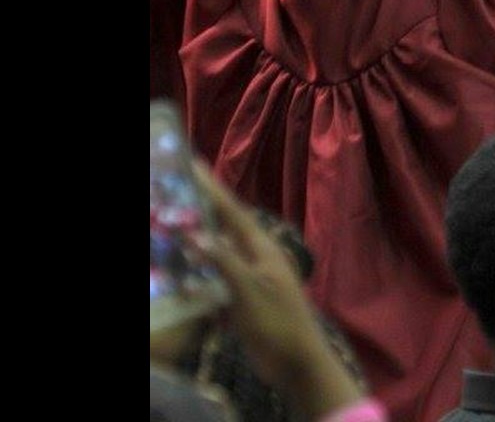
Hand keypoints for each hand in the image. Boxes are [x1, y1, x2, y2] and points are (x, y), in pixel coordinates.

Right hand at [188, 163, 364, 414]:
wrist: (295, 362)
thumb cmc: (277, 323)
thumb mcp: (249, 291)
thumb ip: (224, 262)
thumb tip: (194, 232)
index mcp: (262, 248)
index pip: (232, 211)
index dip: (211, 188)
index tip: (191, 164)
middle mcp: (254, 258)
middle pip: (222, 229)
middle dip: (198, 212)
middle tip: (169, 195)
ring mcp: (248, 279)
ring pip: (215, 255)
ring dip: (194, 245)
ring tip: (167, 230)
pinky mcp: (240, 300)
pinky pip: (213, 282)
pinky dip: (197, 277)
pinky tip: (178, 276)